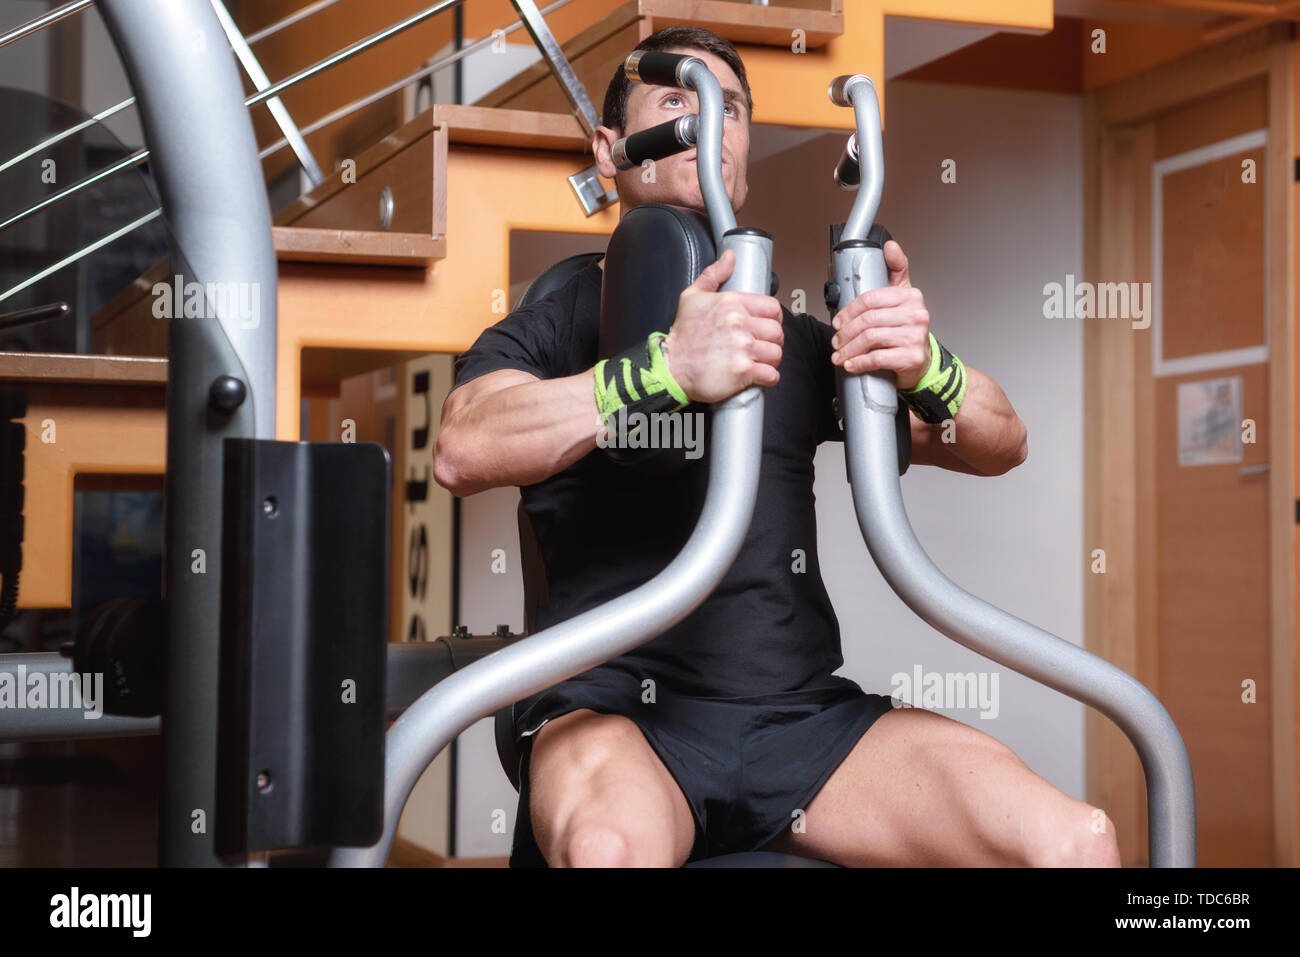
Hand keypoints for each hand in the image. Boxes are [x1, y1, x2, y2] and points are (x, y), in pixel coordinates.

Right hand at [663, 248, 784, 403]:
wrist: (671, 367)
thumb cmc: (682, 335)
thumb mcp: (692, 297)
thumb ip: (714, 274)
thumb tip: (730, 257)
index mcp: (731, 304)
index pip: (772, 308)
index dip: (773, 318)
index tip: (766, 326)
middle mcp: (739, 324)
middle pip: (777, 332)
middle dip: (773, 341)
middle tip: (762, 346)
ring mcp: (742, 348)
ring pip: (776, 353)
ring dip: (771, 360)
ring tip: (759, 361)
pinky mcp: (743, 372)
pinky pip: (771, 375)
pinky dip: (769, 377)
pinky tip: (759, 375)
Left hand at [829, 239, 930, 390]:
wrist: (921, 359)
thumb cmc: (906, 327)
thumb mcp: (902, 296)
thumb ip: (895, 270)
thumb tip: (890, 246)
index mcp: (910, 296)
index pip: (870, 299)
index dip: (848, 311)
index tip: (838, 321)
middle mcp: (916, 314)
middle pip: (869, 320)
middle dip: (846, 332)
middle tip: (836, 341)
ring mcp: (916, 336)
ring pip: (871, 338)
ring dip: (849, 349)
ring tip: (840, 354)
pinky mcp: (912, 357)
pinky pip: (878, 358)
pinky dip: (860, 362)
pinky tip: (852, 364)